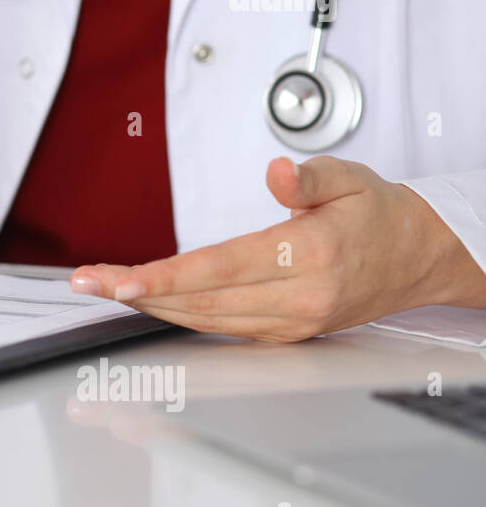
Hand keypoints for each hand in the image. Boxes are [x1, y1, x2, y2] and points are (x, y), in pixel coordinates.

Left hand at [69, 157, 485, 341]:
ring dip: (149, 306)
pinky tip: (147, 302)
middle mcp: (298, 299)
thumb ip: (310, 176)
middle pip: (201, 300)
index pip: (220, 270)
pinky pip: (221, 328)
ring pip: (205, 320)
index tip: (122, 281)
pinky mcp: (286, 333)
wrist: (419, 257)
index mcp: (309, 257)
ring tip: (103, 287)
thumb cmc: (379, 215)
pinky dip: (179, 314)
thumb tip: (277, 173)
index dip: (166, 277)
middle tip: (87, 281)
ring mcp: (291, 322)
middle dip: (137, 292)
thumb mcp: (352, 179)